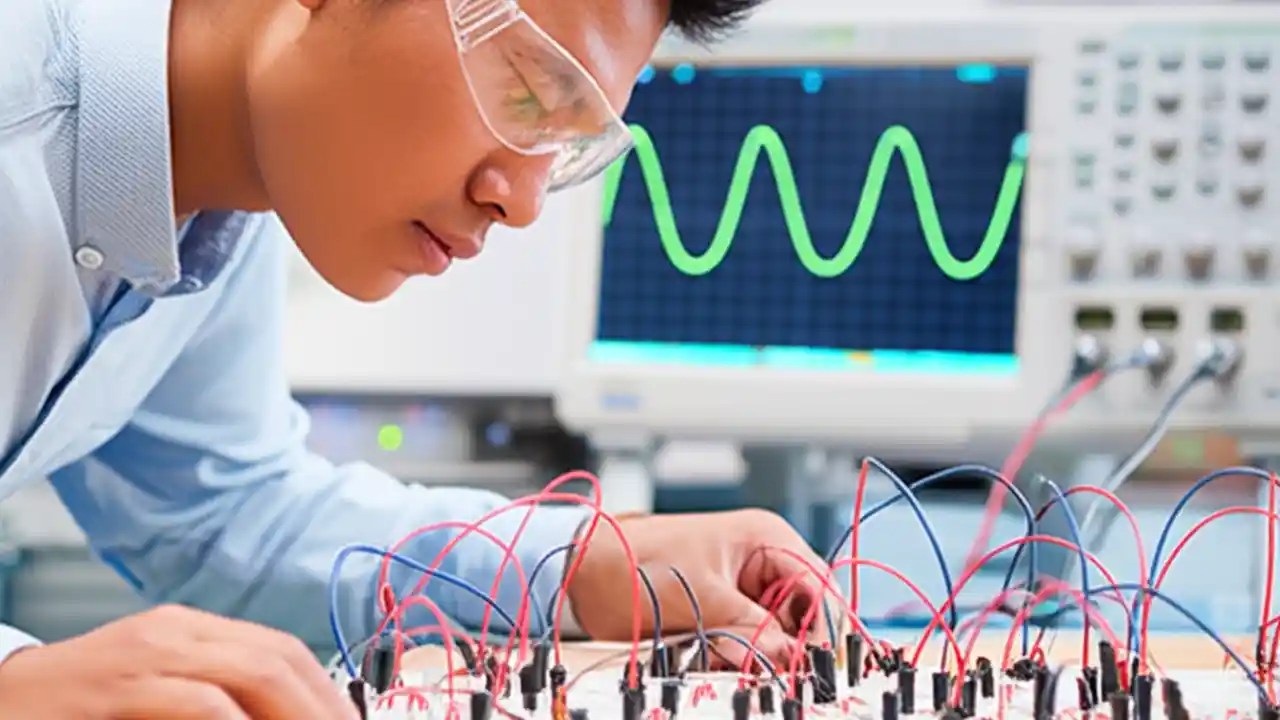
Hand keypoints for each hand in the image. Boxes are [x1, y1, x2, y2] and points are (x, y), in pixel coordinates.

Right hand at [0, 604, 356, 719]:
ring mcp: (147, 654)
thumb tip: (278, 717)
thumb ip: (211, 701)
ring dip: (296, 714)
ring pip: (251, 672)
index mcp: (189, 631)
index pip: (280, 649)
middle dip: (322, 704)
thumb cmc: (75, 711)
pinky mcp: (118, 686)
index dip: (324, 690)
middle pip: (278, 657)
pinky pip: (199, 703)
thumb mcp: (154, 697)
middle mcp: (175, 632)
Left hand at [566, 509, 834, 670]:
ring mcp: (744, 587)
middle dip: (786, 644)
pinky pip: (747, 640)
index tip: (822, 664)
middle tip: (770, 669)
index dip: (826, 626)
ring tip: (722, 654)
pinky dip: (736, 655)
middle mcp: (762, 560)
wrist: (587, 568)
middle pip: (802, 612)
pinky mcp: (724, 610)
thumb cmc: (639, 562)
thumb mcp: (700, 597)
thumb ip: (749, 628)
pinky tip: (712, 655)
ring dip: (758, 652)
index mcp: (765, 538)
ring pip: (775, 632)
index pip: (817, 584)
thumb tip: (791, 658)